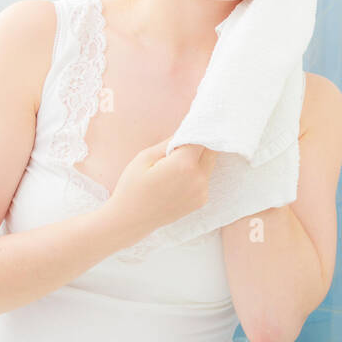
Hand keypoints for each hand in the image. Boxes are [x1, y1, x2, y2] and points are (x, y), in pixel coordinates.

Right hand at [103, 139, 217, 239]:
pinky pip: (205, 178)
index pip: (201, 137)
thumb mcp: (145, 157)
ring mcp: (202, 191)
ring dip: (199, 157)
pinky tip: (179, 176)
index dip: (197, 128)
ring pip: (209, 164)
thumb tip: (186, 130)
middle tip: (187, 138)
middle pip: (211, 150)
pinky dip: (197, 172)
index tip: (193, 121)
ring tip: (179, 159)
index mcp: (185, 165)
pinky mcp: (201, 200)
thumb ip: (169, 142)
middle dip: (201, 142)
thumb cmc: (132, 186)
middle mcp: (199, 178)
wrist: (130, 220)